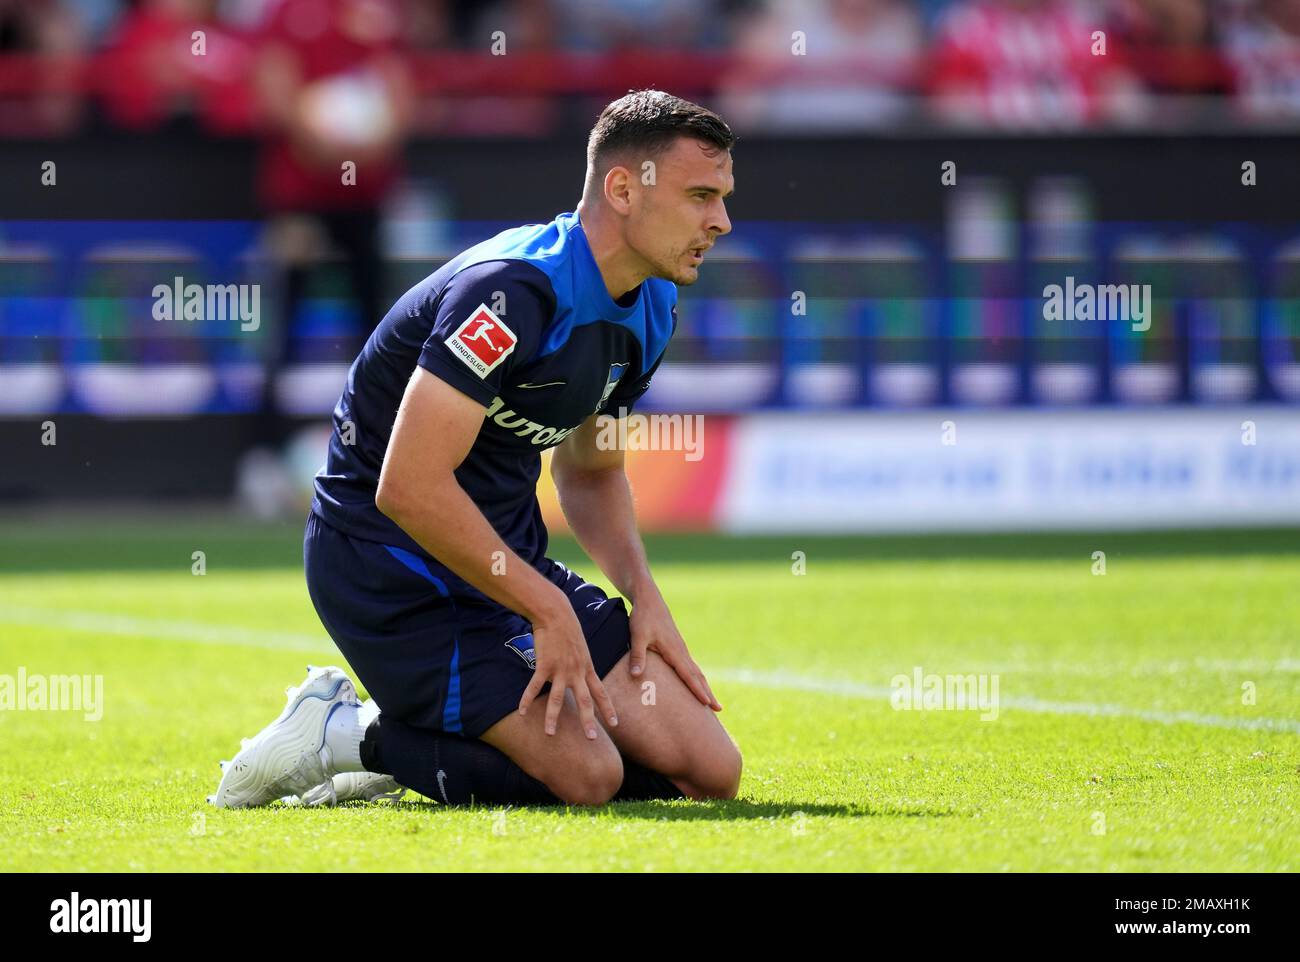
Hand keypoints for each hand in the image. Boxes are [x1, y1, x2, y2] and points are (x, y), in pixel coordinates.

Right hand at [518, 607, 618, 738]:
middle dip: (588, 721)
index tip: (615, 724)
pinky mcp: (544, 665)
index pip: (601, 692)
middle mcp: (576, 672)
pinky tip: (522, 711)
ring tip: (550, 734)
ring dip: (553, 718)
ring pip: (557, 698)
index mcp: (587, 668)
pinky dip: (527, 699)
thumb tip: (581, 677)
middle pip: (585, 701)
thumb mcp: (582, 649)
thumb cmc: (568, 631)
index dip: (608, 709)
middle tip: (591, 739)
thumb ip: (582, 665)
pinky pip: (535, 686)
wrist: (556, 615)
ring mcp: (560, 669)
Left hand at [628, 593, 720, 711]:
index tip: (707, 703)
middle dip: (708, 693)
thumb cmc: (643, 618)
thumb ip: (637, 656)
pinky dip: (697, 678)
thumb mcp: (637, 636)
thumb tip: (635, 675)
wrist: (649, 600)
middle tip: (719, 709)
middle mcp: (681, 651)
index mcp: (674, 651)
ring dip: (705, 687)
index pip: (688, 675)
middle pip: (698, 676)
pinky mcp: (678, 647)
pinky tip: (697, 684)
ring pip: (696, 672)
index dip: (697, 690)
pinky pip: (690, 666)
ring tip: (711, 702)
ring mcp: (681, 649)